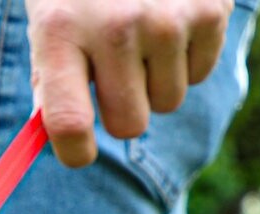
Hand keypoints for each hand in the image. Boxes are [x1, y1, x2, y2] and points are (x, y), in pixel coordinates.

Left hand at [26, 0, 233, 166]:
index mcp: (60, 33)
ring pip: (166, 103)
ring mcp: (165, 19)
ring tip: (141, 37)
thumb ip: (51, 83)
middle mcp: (113, 28)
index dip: (75, 152)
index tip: (80, 150)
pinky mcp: (209, 9)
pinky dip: (186, 58)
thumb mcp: (50, 24)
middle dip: (121, 109)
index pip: (68, 124)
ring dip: (155, 82)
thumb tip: (61, 142)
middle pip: (128, 124)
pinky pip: (198, 74)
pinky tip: (170, 21)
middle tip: (114, 73)